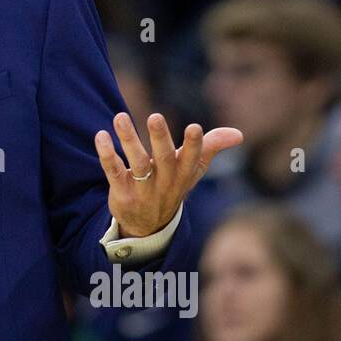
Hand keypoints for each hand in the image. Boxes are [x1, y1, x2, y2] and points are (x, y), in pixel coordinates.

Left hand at [94, 112, 242, 236]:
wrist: (147, 225)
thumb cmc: (172, 185)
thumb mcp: (193, 170)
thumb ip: (212, 147)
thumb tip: (239, 134)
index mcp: (183, 174)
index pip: (192, 159)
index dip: (194, 145)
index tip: (194, 127)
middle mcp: (164, 182)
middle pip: (164, 159)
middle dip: (160, 138)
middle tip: (155, 116)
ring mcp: (142, 189)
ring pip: (137, 163)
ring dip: (129, 139)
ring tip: (120, 116)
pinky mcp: (121, 193)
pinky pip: (112, 172)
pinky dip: (107, 155)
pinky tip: (101, 136)